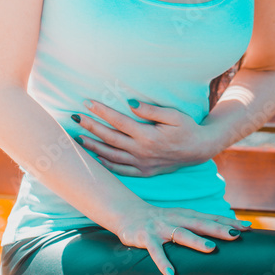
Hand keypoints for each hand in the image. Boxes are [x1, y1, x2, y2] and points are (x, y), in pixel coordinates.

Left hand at [72, 99, 215, 176]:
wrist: (199, 149)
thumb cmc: (187, 128)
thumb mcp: (174, 115)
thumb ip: (151, 110)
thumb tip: (129, 102)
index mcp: (148, 136)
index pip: (119, 121)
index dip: (101, 111)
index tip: (87, 102)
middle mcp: (142, 152)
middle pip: (110, 138)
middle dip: (91, 127)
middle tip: (75, 117)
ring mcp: (142, 164)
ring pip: (111, 156)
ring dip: (94, 146)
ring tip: (78, 138)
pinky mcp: (144, 172)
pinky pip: (120, 170)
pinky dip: (106, 164)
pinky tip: (95, 157)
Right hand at [114, 203, 251, 274]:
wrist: (129, 214)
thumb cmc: (161, 219)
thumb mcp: (182, 219)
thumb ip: (200, 224)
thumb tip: (225, 231)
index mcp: (188, 215)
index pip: (212, 218)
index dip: (230, 222)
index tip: (248, 227)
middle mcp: (177, 218)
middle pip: (201, 223)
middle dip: (219, 229)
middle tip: (236, 236)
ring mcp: (162, 227)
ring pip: (181, 233)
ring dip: (196, 241)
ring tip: (210, 249)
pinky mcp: (146, 237)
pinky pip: (155, 251)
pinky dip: (163, 262)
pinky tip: (170, 273)